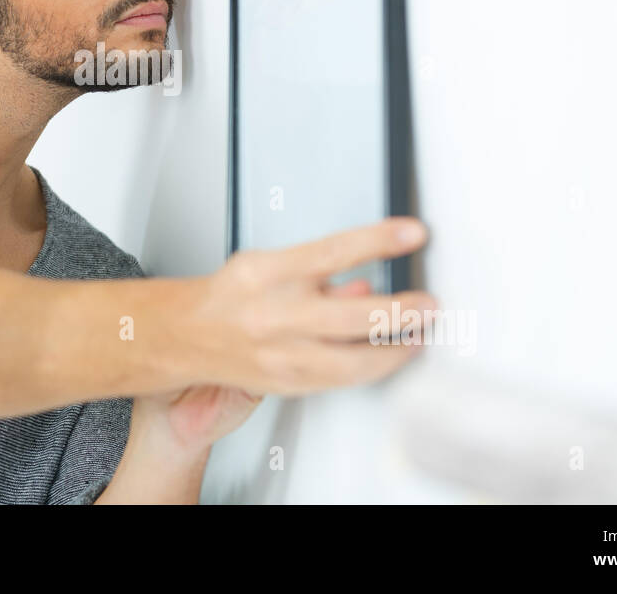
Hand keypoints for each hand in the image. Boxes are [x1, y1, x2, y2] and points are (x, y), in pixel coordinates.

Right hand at [182, 217, 435, 396]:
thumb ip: (320, 271)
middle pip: (350, 317)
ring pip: (351, 361)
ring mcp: (279, 355)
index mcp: (269, 274)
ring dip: (394, 350)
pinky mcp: (286, 383)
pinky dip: (370, 369)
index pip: (333, 252)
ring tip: (417, 336)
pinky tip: (386, 358)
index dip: (378, 240)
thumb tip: (366, 283)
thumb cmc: (229, 294)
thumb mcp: (271, 264)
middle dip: (401, 311)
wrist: (187, 335)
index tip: (412, 233)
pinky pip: (339, 381)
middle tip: (429, 304)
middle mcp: (273, 316)